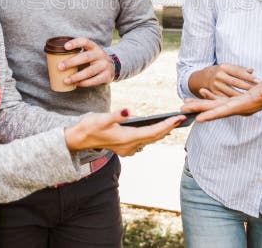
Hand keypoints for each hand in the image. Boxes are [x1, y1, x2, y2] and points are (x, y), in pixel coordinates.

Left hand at [60, 37, 114, 87]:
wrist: (112, 67)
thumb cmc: (94, 60)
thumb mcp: (89, 53)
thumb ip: (77, 54)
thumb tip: (56, 60)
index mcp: (94, 47)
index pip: (85, 41)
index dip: (75, 43)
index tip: (65, 46)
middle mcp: (100, 54)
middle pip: (86, 57)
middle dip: (72, 62)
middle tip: (60, 67)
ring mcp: (105, 65)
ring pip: (90, 71)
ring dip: (76, 76)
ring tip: (66, 80)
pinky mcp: (107, 76)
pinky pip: (95, 80)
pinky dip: (84, 83)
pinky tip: (76, 84)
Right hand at [64, 109, 184, 155]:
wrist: (78, 139)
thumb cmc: (89, 126)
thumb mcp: (100, 118)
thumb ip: (115, 115)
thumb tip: (128, 111)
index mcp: (126, 138)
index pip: (152, 132)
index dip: (166, 125)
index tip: (178, 118)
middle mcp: (129, 146)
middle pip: (154, 137)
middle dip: (169, 128)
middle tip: (183, 118)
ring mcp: (128, 149)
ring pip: (150, 140)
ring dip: (162, 132)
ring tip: (175, 122)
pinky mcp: (125, 148)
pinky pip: (144, 142)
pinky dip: (153, 134)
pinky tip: (158, 127)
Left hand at [182, 70, 261, 121]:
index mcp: (247, 105)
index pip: (226, 110)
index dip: (212, 114)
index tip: (198, 118)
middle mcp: (241, 107)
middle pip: (216, 109)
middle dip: (199, 110)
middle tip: (182, 109)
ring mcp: (240, 103)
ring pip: (216, 105)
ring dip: (201, 105)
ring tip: (186, 103)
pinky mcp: (240, 98)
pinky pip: (222, 98)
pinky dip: (211, 96)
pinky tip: (202, 92)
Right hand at [188, 64, 258, 97]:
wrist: (203, 77)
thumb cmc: (220, 71)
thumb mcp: (229, 67)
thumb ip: (241, 69)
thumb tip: (251, 70)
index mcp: (224, 67)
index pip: (238, 72)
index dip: (249, 77)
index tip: (258, 81)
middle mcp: (219, 75)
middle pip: (236, 82)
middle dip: (248, 87)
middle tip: (258, 91)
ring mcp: (216, 85)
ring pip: (231, 92)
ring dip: (242, 96)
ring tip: (252, 98)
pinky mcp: (214, 93)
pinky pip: (225, 98)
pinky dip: (234, 101)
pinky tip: (242, 103)